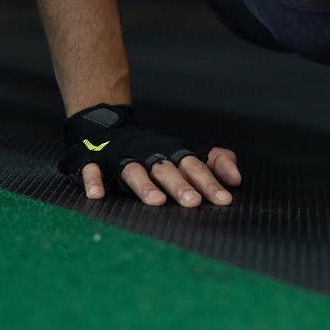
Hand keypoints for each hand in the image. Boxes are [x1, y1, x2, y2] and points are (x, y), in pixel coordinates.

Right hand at [81, 146, 241, 206]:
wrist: (106, 126)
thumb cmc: (154, 150)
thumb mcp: (186, 153)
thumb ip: (215, 162)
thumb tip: (236, 179)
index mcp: (171, 152)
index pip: (193, 166)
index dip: (208, 182)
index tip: (223, 200)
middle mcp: (148, 154)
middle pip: (165, 169)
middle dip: (179, 185)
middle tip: (193, 202)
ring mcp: (121, 157)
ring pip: (133, 171)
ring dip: (144, 186)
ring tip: (156, 202)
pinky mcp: (94, 161)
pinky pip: (92, 171)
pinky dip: (94, 181)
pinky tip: (98, 195)